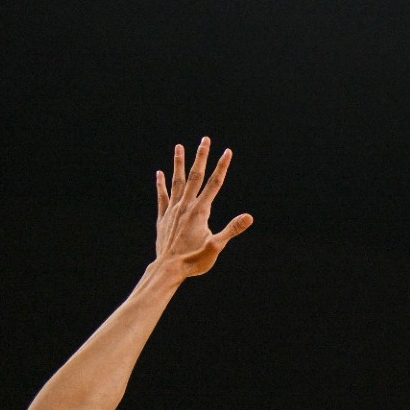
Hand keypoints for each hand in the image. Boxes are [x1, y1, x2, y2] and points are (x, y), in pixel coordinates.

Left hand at [153, 138, 252, 278]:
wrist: (168, 269)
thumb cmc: (194, 260)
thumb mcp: (216, 247)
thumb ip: (231, 230)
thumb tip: (249, 217)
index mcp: (200, 211)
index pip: (214, 184)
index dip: (222, 167)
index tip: (227, 151)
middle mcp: (185, 206)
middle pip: (195, 176)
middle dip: (201, 157)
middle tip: (205, 139)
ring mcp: (172, 211)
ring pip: (177, 182)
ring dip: (179, 164)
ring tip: (180, 147)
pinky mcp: (163, 218)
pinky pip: (162, 197)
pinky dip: (161, 184)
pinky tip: (160, 173)